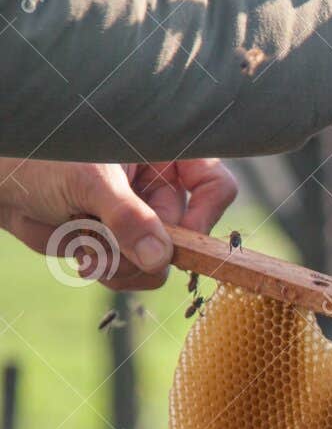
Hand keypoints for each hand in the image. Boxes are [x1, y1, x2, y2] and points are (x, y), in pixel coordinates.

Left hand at [0, 158, 237, 289]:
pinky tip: (84, 258)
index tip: (179, 238)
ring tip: (88, 252)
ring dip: (124, 265)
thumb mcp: (89, 182)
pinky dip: (110, 273)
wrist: (3, 185)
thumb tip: (161, 259)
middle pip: (186, 234)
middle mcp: (157, 187)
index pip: (213, 184)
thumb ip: (128, 217)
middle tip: (116, 250)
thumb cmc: (43, 159)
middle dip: (149, 250)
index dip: (206, 213)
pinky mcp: (120, 245)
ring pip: (160, 261)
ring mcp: (141, 219)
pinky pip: (135, 274)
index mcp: (162, 155)